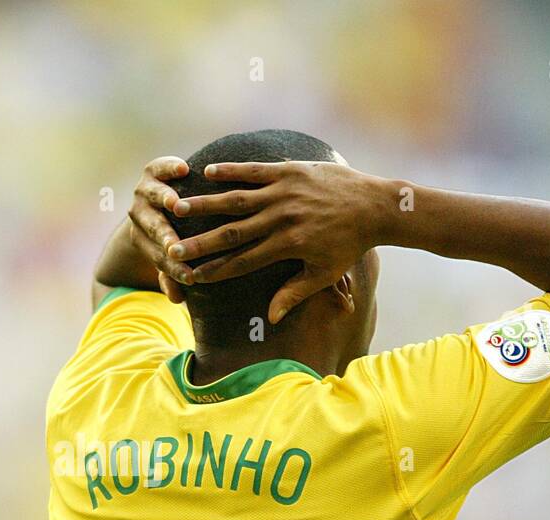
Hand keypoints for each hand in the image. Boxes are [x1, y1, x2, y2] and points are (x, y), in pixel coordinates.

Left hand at [127, 157, 194, 301]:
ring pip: (153, 197)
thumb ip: (172, 275)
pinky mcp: (152, 170)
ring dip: (164, 200)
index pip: (159, 258)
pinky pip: (160, 167)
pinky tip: (185, 169)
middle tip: (176, 248)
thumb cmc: (171, 235)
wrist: (159, 199)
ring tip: (176, 204)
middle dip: (165, 239)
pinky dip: (170, 167)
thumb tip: (178, 299)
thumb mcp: (171, 255)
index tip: (191, 278)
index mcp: (142, 239)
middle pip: (153, 229)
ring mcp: (143, 192)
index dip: (174, 269)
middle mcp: (139, 215)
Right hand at [169, 161, 385, 321]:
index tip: (191, 277)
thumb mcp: (323, 274)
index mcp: (288, 246)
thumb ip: (294, 294)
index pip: (243, 262)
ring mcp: (285, 192)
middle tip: (172, 249)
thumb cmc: (349, 244)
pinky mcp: (290, 170)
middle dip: (200, 243)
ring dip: (206, 205)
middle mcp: (282, 218)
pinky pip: (254, 170)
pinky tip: (206, 172)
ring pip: (237, 199)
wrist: (376, 206)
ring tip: (178, 208)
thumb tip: (270, 318)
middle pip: (232, 233)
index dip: (215, 271)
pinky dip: (230, 170)